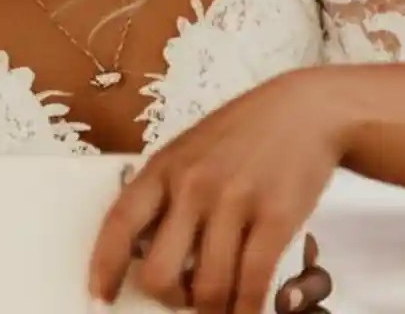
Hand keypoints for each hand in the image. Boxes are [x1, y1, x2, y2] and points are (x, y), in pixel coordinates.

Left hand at [88, 67, 350, 312]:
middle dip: (169, 298)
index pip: (119, 224)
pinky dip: (248, 308)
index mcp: (161, 169)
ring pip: (208, 287)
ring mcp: (233, 201)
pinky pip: (253, 281)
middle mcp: (191, 186)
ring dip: (212, 308)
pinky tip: (249, 311)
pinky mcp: (276, 216)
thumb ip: (163, 193)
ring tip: (220, 304)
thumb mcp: (186, 153)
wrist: (303, 111)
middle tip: (184, 298)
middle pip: (159, 271)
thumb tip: (140, 247)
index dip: (104, 267)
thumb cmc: (239, 135)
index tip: (101, 297)